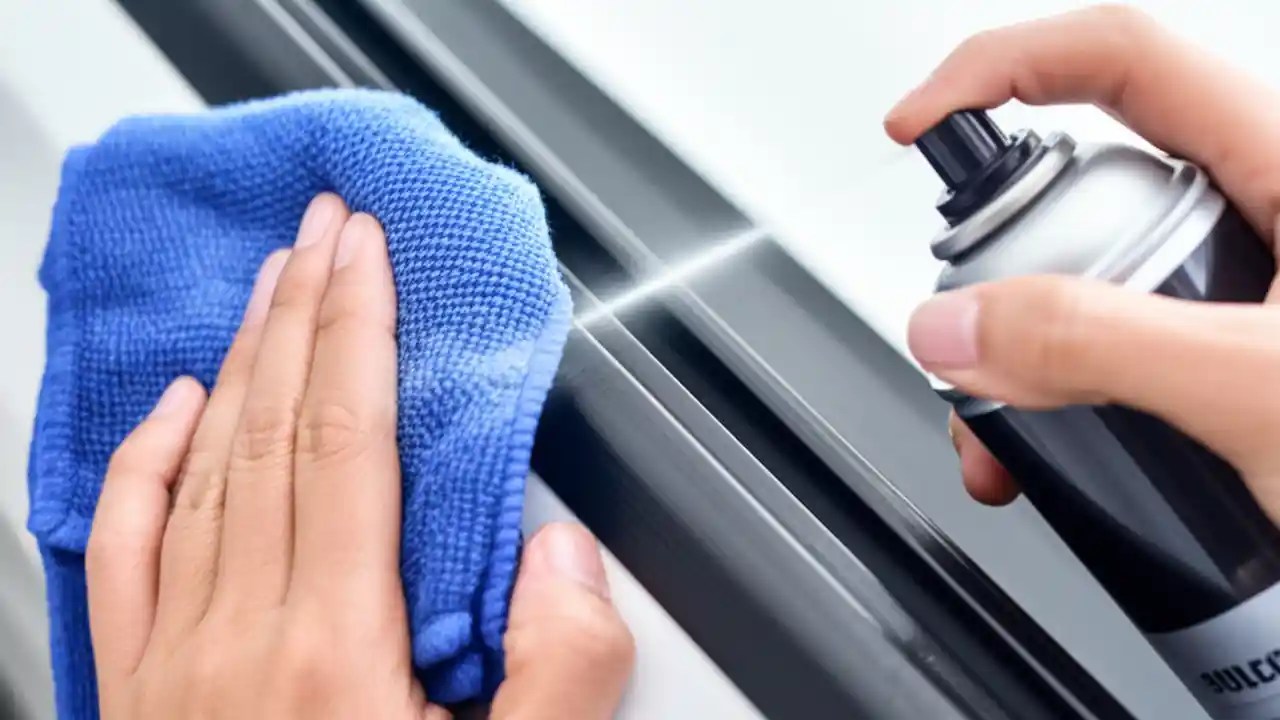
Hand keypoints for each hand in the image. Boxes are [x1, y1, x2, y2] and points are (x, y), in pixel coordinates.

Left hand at [86, 194, 633, 718]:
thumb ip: (557, 671)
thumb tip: (567, 560)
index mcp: (340, 651)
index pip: (348, 443)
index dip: (359, 329)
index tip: (366, 253)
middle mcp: (243, 638)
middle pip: (276, 430)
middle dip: (305, 310)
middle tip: (325, 229)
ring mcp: (176, 661)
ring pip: (207, 469)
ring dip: (244, 360)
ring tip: (271, 283)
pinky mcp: (135, 690)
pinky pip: (121, 550)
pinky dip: (145, 462)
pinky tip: (174, 406)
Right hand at [883, 5, 1279, 521]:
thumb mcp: (1259, 388)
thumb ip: (1096, 344)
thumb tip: (956, 323)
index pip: (1120, 57)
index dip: (1001, 70)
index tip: (921, 125)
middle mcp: (1263, 213)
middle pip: (1086, 190)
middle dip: (998, 274)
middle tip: (967, 340)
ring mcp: (1246, 290)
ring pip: (1092, 285)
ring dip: (1023, 362)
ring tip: (1005, 437)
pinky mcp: (1231, 358)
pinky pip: (1118, 351)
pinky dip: (1065, 402)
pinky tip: (1058, 457)